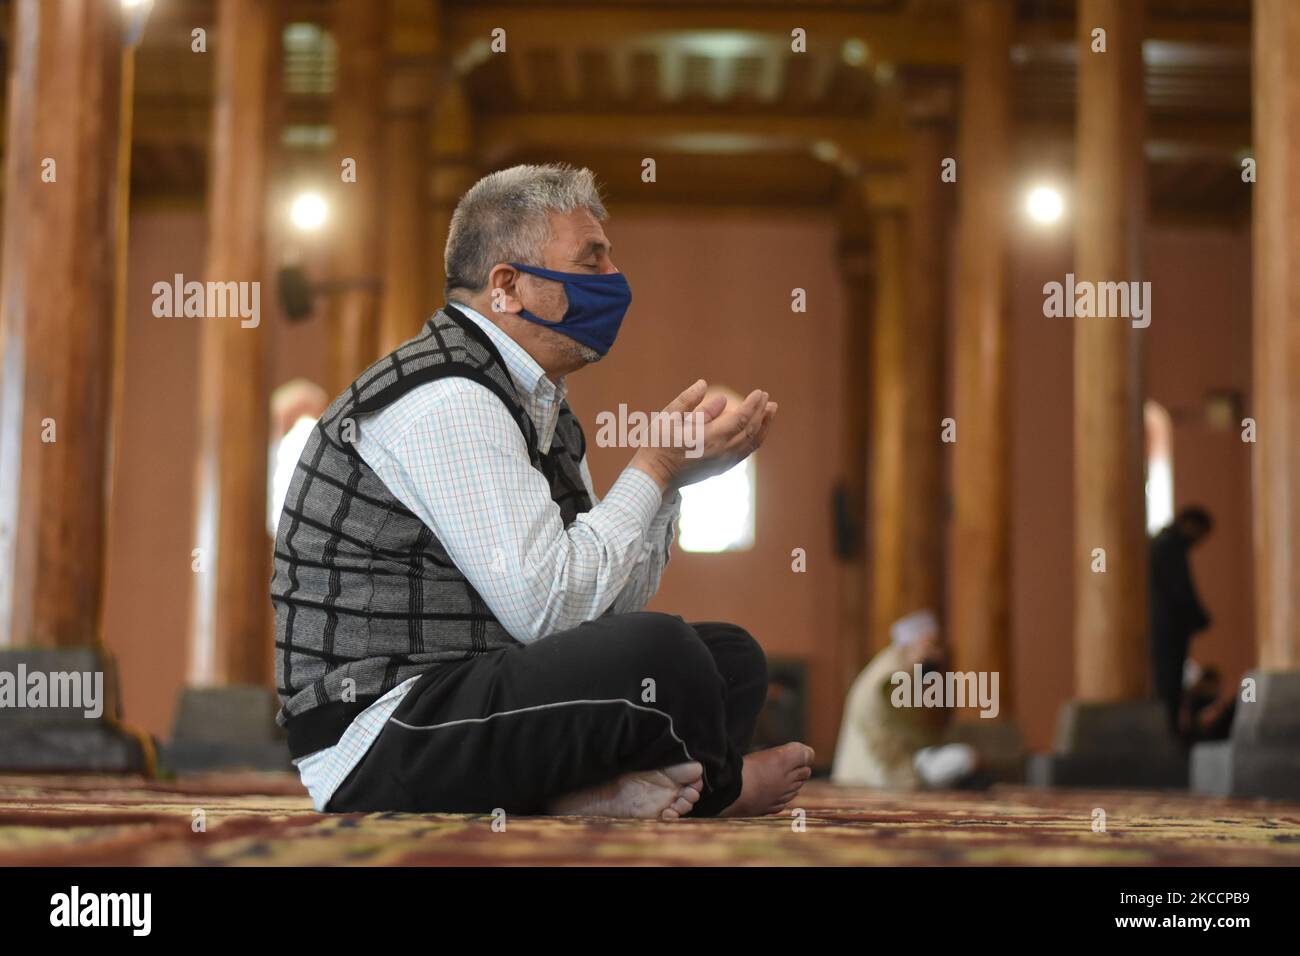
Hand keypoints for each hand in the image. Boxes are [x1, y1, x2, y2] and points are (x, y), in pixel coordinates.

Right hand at [630, 380, 777, 490]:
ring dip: (763, 427)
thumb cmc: (657, 444)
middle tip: (768, 398)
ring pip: (751, 444)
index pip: (740, 419)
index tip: (759, 392)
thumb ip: (689, 401)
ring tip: (770, 411)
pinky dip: (755, 440)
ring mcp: (722, 463)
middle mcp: (720, 453)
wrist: (653, 476)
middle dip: (761, 413)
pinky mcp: (721, 469)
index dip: (752, 405)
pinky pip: (744, 453)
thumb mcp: (667, 418)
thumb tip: (709, 388)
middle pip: (750, 431)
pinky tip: (756, 430)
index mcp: (708, 438)